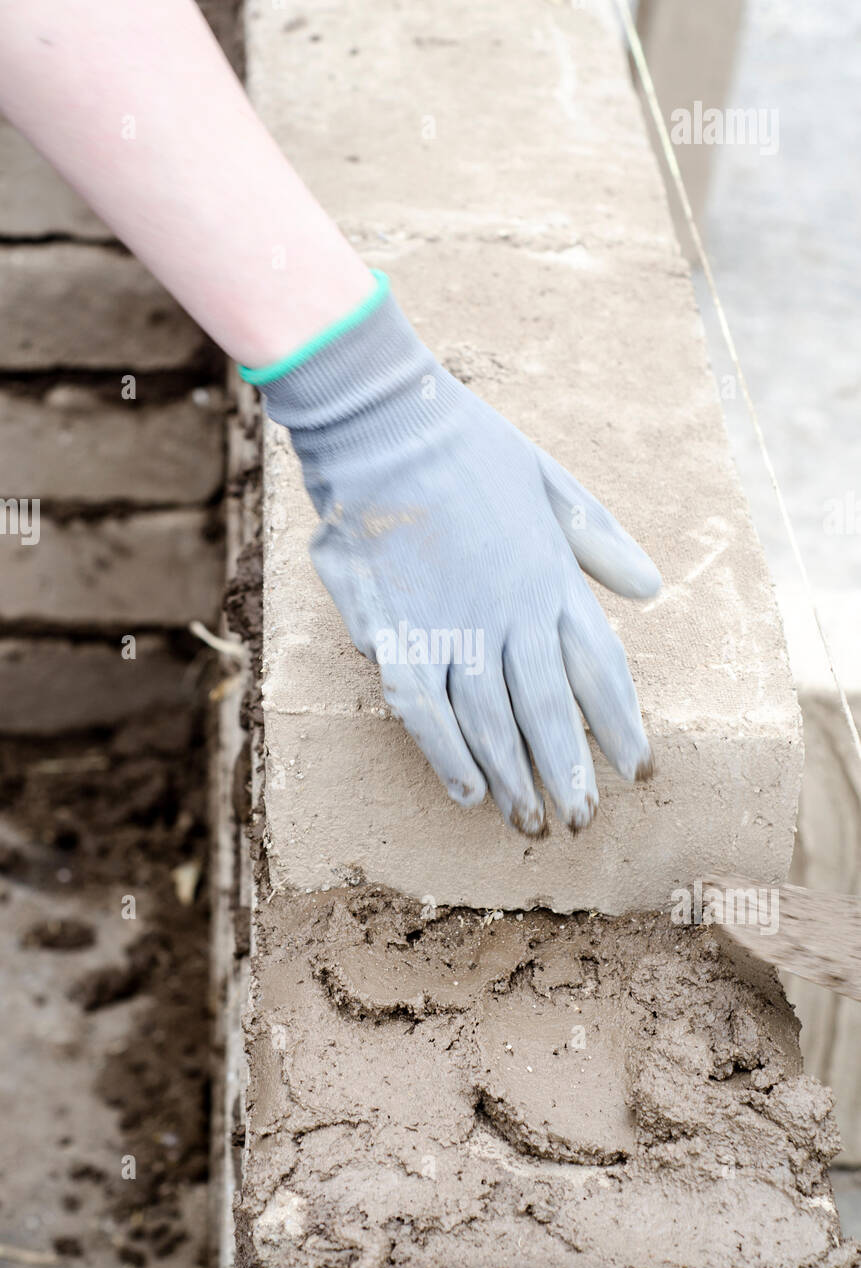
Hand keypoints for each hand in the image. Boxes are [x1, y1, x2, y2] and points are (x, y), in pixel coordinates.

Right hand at [257, 276, 659, 835]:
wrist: (383, 425)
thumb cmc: (468, 447)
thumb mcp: (550, 482)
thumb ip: (598, 539)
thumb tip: (649, 588)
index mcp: (552, 578)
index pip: (600, 670)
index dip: (621, 725)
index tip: (638, 768)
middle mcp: (510, 613)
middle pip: (548, 711)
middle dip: (569, 771)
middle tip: (581, 820)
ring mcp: (452, 626)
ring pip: (490, 723)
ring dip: (514, 777)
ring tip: (529, 820)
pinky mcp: (398, 632)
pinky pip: (426, 711)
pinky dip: (447, 755)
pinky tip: (466, 791)